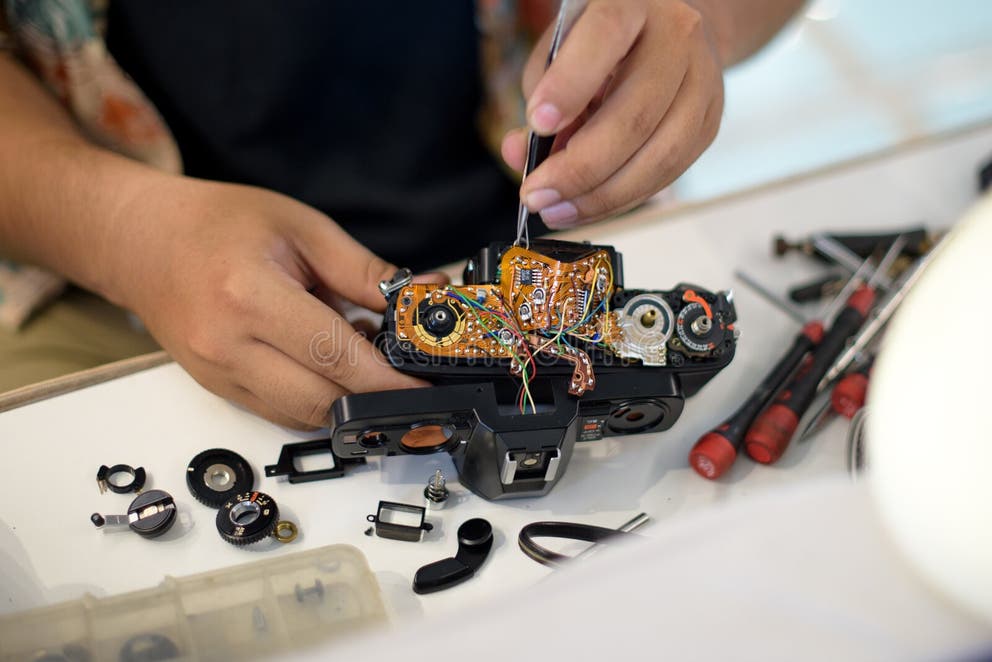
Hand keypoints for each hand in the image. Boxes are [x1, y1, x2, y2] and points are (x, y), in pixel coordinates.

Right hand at [108, 177, 428, 428]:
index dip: (390, 379)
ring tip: (365, 361)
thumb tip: (421, 295)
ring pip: (304, 417)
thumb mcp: (302, 229)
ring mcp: (218, 376)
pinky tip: (331, 369)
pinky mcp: (218, 390)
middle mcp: (227, 347)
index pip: (334, 356)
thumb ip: (363, 270)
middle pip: (322, 402)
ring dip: (347, 402)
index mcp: (249, 296)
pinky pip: (281, 414)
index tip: (429, 386)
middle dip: (376, 397)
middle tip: (409, 376)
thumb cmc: (218, 224)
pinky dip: (318, 401)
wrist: (141, 241)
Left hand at [501, 0, 725, 227]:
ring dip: (601, 195)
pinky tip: (588, 206)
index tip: (537, 125)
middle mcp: (677, 39)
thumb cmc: (606, 44)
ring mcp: (702, 83)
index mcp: (632, 4)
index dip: (570, 85)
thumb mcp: (562, 51)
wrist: (674, 34)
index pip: (605, 35)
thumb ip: (539, 95)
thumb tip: (519, 155)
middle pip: (634, 115)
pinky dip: (622, 199)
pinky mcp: (710, 124)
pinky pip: (668, 174)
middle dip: (578, 168)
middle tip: (537, 194)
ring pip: (658, 155)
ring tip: (557, 210)